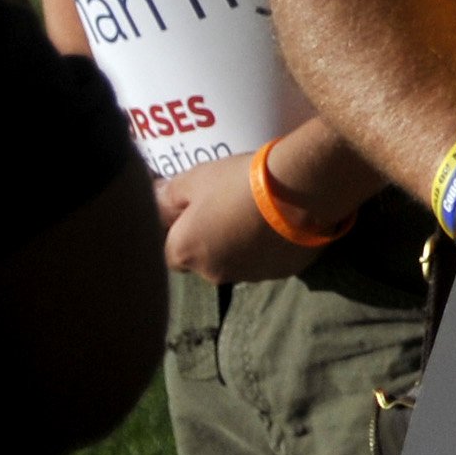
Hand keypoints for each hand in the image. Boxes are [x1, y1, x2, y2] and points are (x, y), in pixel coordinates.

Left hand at [158, 152, 322, 283]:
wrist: (303, 188)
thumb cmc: (239, 181)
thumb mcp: (195, 178)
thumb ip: (167, 194)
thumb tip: (152, 199)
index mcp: (185, 252)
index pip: (168, 252)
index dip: (179, 232)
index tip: (193, 211)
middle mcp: (213, 273)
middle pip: (205, 260)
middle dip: (212, 240)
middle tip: (228, 209)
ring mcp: (251, 276)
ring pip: (239, 262)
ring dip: (242, 245)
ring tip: (260, 214)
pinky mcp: (285, 273)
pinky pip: (270, 261)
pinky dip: (271, 248)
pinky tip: (283, 223)